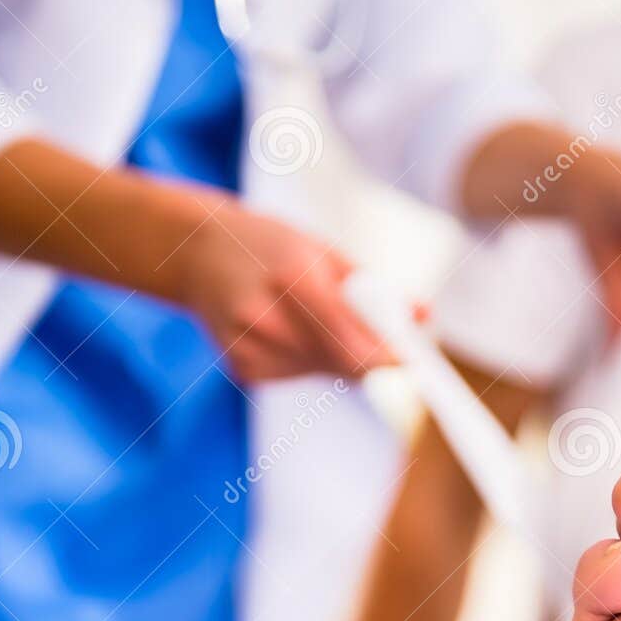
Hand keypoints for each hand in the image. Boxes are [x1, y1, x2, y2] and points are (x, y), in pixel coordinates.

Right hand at [165, 190, 393, 383]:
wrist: (195, 253)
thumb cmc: (270, 245)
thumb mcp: (322, 252)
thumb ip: (374, 288)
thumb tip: (425, 318)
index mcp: (294, 278)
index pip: (353, 340)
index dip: (389, 359)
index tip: (415, 364)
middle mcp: (268, 318)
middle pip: (342, 363)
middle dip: (370, 357)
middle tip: (383, 343)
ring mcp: (250, 347)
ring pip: (322, 371)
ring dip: (335, 355)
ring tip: (309, 317)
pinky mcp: (242, 368)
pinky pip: (297, 375)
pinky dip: (305, 359)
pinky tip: (282, 330)